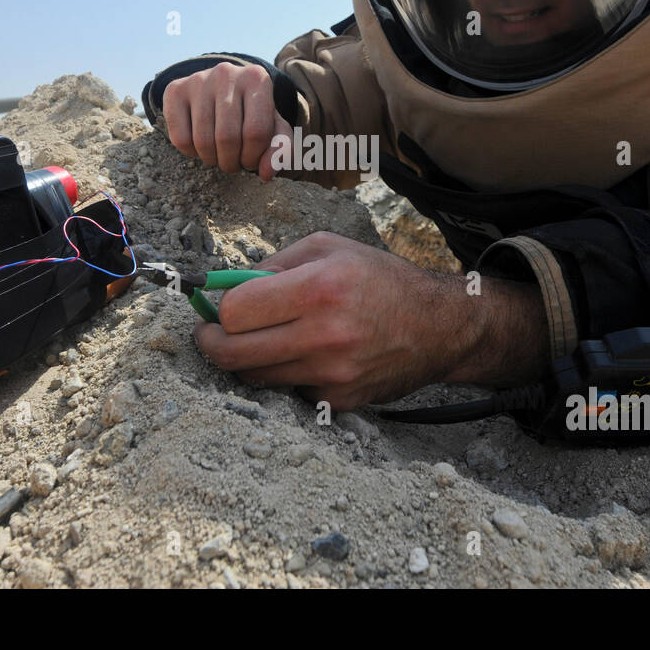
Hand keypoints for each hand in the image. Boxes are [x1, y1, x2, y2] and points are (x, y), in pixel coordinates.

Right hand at [161, 62, 291, 180]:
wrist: (220, 86)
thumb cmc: (251, 111)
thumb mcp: (272, 126)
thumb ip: (279, 149)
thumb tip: (266, 174)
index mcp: (257, 79)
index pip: (256, 132)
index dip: (253, 157)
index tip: (251, 161)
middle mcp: (226, 74)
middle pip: (227, 138)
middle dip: (231, 162)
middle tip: (233, 163)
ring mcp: (198, 80)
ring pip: (203, 141)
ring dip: (212, 160)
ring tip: (218, 156)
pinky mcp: (175, 90)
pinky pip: (180, 138)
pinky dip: (191, 153)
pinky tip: (200, 145)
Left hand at [193, 232, 549, 411]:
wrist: (440, 326)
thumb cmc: (381, 279)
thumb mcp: (329, 248)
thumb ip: (273, 264)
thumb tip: (225, 288)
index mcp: (320, 287)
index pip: (235, 311)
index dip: (217, 309)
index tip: (214, 308)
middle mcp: (325, 334)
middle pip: (233, 353)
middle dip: (211, 342)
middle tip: (210, 334)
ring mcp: (332, 373)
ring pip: (254, 377)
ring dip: (245, 359)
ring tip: (257, 339)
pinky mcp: (339, 401)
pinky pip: (287, 391)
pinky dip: (285, 374)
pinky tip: (303, 355)